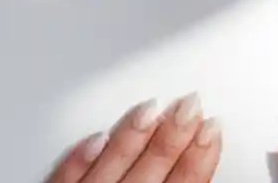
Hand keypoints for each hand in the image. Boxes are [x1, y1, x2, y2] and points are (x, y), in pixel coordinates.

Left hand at [49, 93, 221, 182]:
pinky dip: (79, 157)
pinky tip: (94, 136)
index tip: (213, 127)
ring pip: (110, 163)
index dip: (201, 156)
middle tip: (190, 102)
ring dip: (132, 134)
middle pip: (151, 168)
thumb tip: (200, 164)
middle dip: (174, 133)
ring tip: (150, 106)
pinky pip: (64, 178)